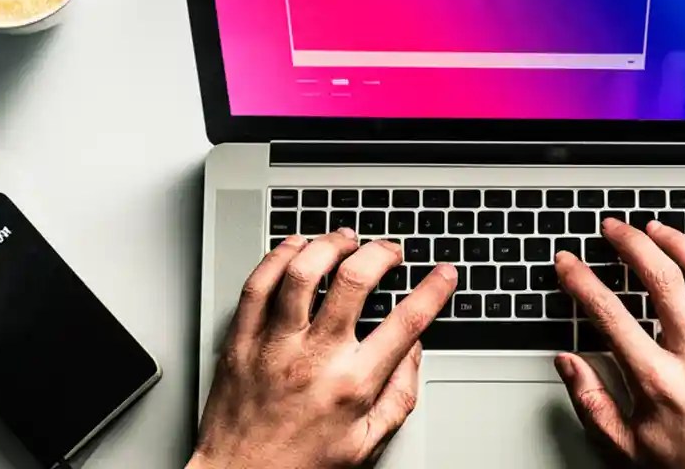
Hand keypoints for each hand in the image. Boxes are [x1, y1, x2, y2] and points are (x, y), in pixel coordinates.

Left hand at [188, 229, 456, 468]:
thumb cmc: (298, 466)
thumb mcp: (366, 444)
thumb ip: (398, 396)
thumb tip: (413, 352)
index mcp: (352, 384)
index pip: (406, 323)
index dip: (433, 290)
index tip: (443, 273)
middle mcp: (314, 358)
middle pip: (355, 281)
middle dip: (381, 253)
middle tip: (390, 251)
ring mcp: (274, 345)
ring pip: (302, 272)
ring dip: (329, 245)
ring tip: (345, 239)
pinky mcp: (241, 341)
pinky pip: (257, 285)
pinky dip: (278, 257)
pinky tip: (295, 248)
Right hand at [554, 219, 684, 468]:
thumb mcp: (626, 449)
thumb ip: (592, 402)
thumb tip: (567, 363)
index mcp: (658, 382)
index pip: (609, 314)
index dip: (581, 281)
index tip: (568, 263)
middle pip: (661, 280)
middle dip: (630, 243)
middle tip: (613, 228)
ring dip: (681, 244)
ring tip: (659, 228)